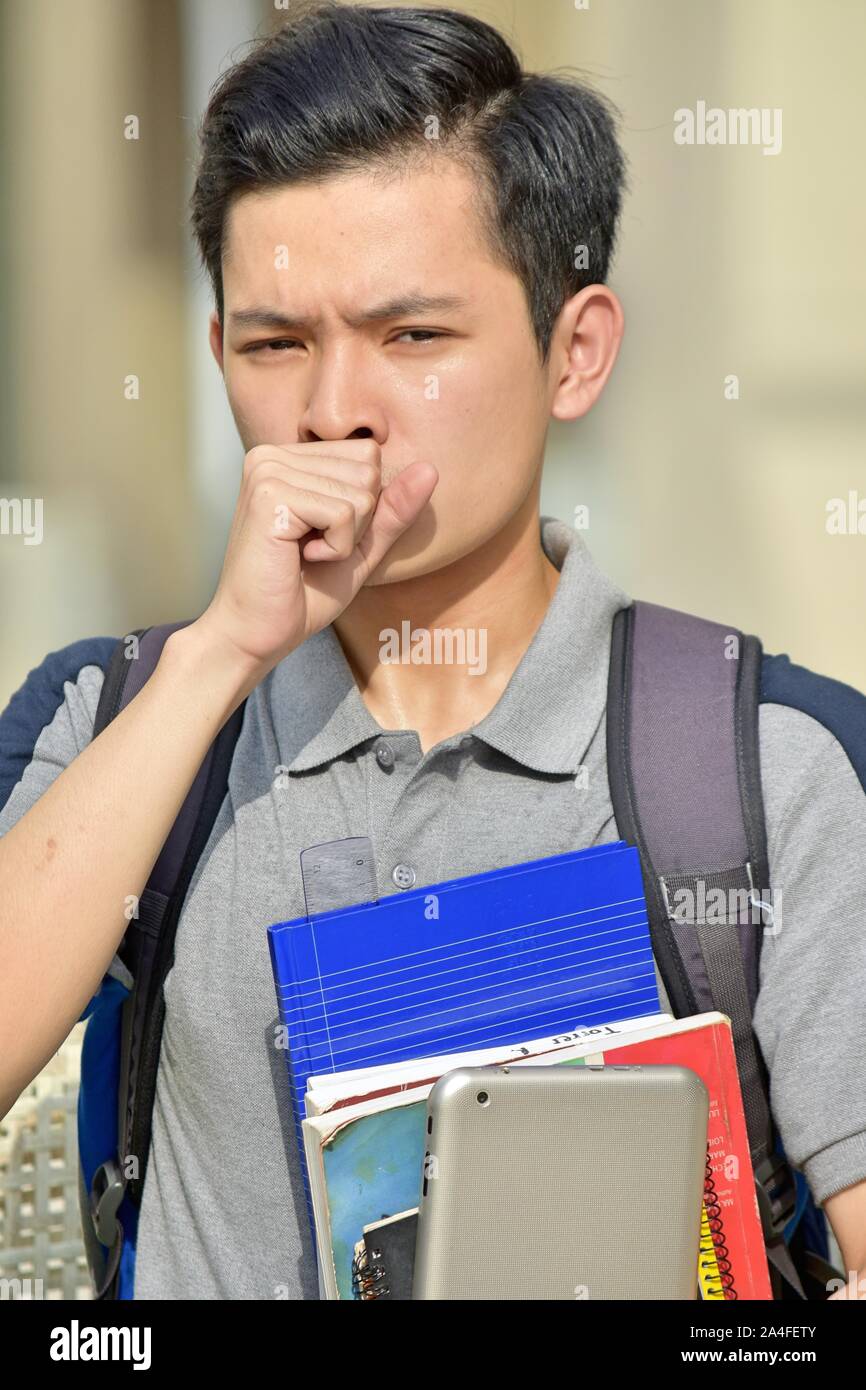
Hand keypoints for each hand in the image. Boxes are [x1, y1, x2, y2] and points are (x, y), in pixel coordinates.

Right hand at [195, 440, 437, 675]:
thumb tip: (431, 469)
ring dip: (345, 538)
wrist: (255, 634)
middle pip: (367, 469)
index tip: (321, 536)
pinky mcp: (270, 496)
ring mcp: (268, 471)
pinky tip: (299, 559)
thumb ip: (392, 509)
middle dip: (356, 522)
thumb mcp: (360, 547)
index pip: (367, 455)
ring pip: (360, 492)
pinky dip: (335, 548)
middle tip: (312, 549)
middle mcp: (273, 454)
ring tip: (304, 555)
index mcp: (289, 457)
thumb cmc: (302, 594)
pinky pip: (344, 513)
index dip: (363, 507)